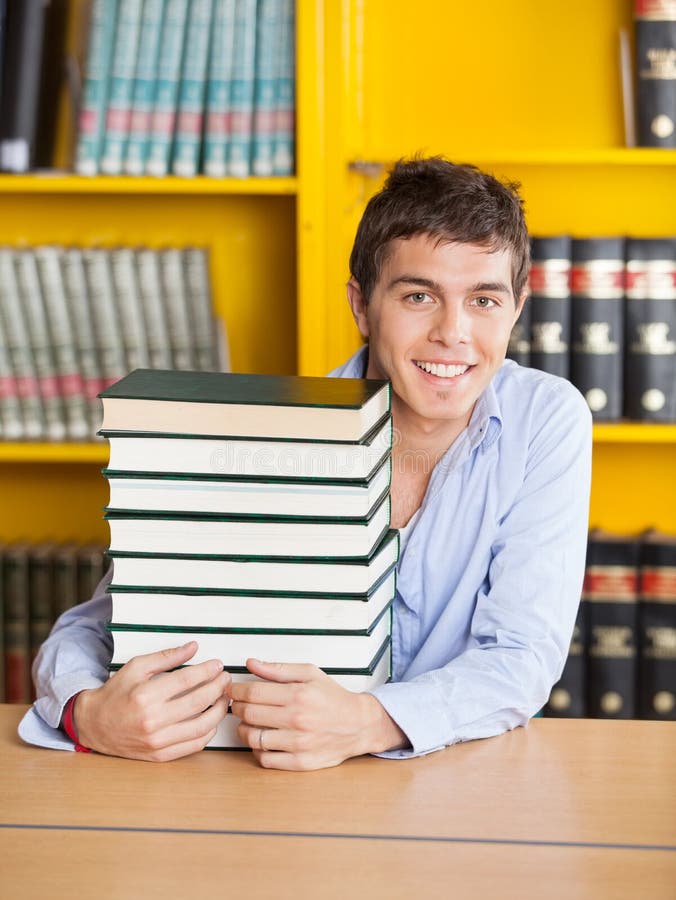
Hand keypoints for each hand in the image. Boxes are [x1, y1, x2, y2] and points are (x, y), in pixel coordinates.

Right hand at [74, 641, 230, 760]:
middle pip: (198, 702)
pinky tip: (211, 720)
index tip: (217, 665)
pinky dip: (208, 732)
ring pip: (201, 727)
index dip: (207, 671)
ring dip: (218, 711)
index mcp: (146, 695)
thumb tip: (193, 647)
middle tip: (225, 679)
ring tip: (223, 698)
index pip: (187, 680)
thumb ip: (167, 657)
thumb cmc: (115, 693)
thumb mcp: (137, 667)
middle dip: (218, 688)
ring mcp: (157, 741)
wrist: (94, 724)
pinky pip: (193, 746)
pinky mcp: (159, 755)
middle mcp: (152, 720)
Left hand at [230, 659, 407, 770]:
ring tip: (248, 723)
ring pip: (253, 739)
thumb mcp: (309, 674)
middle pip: (250, 714)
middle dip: (238, 708)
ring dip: (244, 730)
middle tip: (238, 705)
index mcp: (298, 695)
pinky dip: (257, 751)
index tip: (232, 690)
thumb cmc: (333, 698)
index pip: (253, 692)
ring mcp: (298, 744)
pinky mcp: (300, 762)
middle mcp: (297, 720)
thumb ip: (278, 669)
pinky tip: (262, 740)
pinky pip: (266, 760)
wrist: (359, 724)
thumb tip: (251, 663)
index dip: (236, 691)